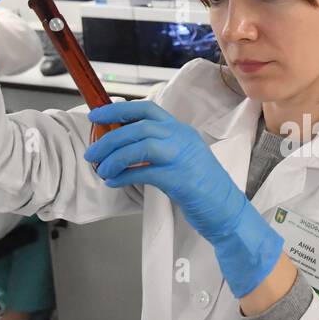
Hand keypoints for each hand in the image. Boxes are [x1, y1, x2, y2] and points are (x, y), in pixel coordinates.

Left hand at [84, 100, 282, 297]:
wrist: (226, 210)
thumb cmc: (200, 186)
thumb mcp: (181, 157)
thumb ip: (158, 147)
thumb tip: (121, 144)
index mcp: (181, 131)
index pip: (147, 110)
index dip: (118, 110)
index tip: (96, 116)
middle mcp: (183, 139)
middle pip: (139, 127)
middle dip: (110, 139)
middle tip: (92, 153)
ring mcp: (183, 158)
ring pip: (141, 146)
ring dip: (115, 157)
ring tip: (102, 170)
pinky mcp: (180, 180)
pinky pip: (145, 172)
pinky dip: (124, 176)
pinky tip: (114, 182)